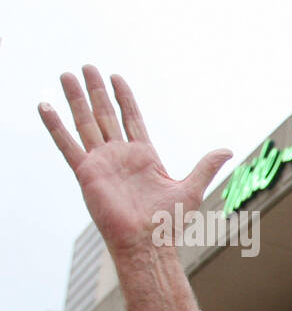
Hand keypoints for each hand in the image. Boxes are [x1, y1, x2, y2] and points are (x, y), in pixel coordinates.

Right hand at [38, 66, 230, 259]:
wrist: (148, 243)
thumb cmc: (169, 223)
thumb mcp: (192, 188)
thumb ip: (206, 166)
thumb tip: (227, 150)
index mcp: (144, 156)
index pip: (131, 118)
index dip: (124, 98)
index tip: (116, 77)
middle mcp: (120, 156)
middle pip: (106, 115)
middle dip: (96, 91)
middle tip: (87, 67)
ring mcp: (102, 163)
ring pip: (85, 123)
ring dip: (76, 99)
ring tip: (66, 75)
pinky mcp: (87, 173)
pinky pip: (67, 145)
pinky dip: (55, 126)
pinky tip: (45, 106)